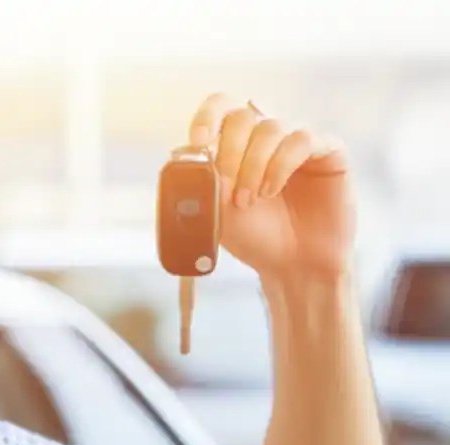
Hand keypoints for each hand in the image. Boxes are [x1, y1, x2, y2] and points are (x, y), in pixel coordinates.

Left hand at [189, 93, 356, 283]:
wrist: (292, 264)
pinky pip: (301, 139)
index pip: (220, 108)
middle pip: (242, 116)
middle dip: (229, 152)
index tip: (198, 141)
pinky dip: (279, 165)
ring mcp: (297, 140)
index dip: (207, 117)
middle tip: (227, 189)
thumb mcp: (216, 210)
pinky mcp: (328, 149)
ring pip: (270, 128)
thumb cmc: (254, 236)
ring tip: (249, 200)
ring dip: (253, 165)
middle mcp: (266, 136)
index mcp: (236, 143)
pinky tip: (271, 191)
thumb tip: (190, 153)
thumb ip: (203, 180)